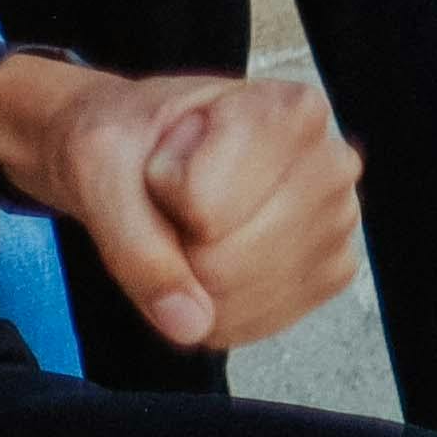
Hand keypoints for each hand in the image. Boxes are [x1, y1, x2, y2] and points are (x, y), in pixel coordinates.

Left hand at [0, 53, 363, 353]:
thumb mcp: (99, 168)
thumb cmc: (125, 141)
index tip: (164, 155)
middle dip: (174, 240)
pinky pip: (252, 324)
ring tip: (192, 218)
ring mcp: (338, 224)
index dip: (160, 186)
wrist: (133, 151)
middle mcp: (331, 165)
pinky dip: (208, 306)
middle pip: (228, 260)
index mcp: (289, 110)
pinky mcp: (328, 275)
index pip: (203, 202)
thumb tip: (191, 327)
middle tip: (172, 194)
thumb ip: (134, 246)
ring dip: (189, 273)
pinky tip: (207, 253)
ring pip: (241, 299)